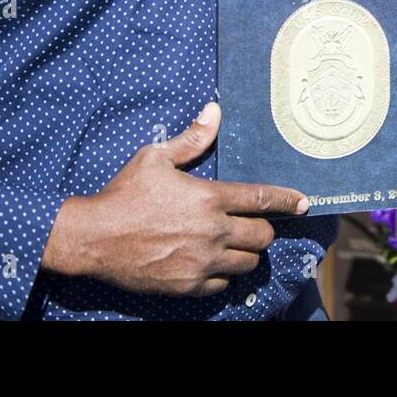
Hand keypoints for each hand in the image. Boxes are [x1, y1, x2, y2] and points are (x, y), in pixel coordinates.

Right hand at [41, 102, 308, 296]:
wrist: (92, 239)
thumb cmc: (124, 194)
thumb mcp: (155, 158)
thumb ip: (192, 139)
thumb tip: (215, 110)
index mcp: (208, 198)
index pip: (262, 199)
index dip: (287, 200)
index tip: (303, 203)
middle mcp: (212, 231)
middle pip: (262, 236)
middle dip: (263, 229)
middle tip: (251, 225)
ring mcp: (202, 262)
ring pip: (248, 263)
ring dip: (245, 253)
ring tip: (232, 244)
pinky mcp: (189, 286)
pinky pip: (223, 285)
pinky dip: (223, 275)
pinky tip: (210, 263)